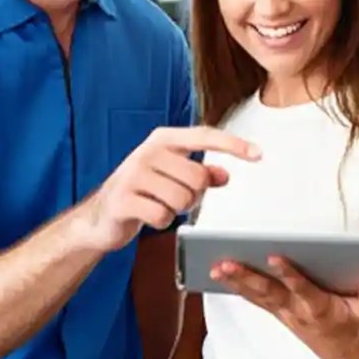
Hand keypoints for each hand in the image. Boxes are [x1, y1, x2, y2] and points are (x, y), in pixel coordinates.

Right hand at [76, 126, 260, 252]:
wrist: (99, 216)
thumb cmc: (141, 192)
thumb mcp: (172, 178)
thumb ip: (200, 175)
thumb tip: (225, 174)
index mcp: (162, 140)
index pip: (204, 136)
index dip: (233, 145)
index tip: (258, 154)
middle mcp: (148, 152)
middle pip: (198, 177)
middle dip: (193, 196)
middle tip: (174, 198)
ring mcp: (134, 174)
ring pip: (183, 199)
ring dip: (176, 210)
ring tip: (159, 205)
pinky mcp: (124, 199)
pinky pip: (163, 216)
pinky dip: (161, 223)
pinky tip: (147, 216)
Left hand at [213, 256, 358, 358]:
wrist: (342, 355)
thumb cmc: (354, 328)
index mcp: (319, 308)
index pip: (301, 288)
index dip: (287, 273)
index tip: (273, 256)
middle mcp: (296, 311)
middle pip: (268, 292)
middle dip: (246, 278)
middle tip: (226, 264)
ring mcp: (284, 314)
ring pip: (256, 296)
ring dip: (235, 283)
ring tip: (216, 268)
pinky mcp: (278, 314)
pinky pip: (255, 300)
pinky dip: (238, 289)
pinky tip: (222, 277)